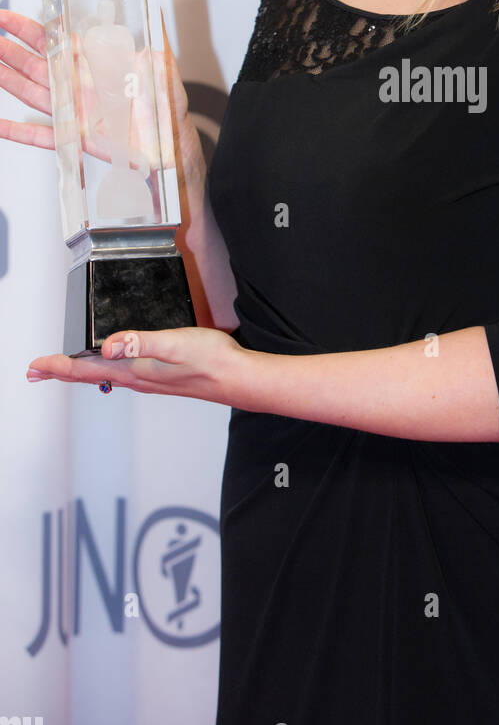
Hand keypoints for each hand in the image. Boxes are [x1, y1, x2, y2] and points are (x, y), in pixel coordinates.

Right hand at [0, 6, 204, 185]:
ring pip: (31, 92)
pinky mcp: (75, 136)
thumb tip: (155, 12)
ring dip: (7, 78)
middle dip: (8, 48)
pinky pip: (41, 135)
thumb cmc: (165, 106)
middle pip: (34, 63)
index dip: (30, 28)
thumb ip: (154, 39)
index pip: (55, 41)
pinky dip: (17, 131)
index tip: (5, 17)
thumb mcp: (161, 66)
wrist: (170, 144)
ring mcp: (73, 110)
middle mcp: (78, 85)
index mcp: (94, 64)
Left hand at [25, 326, 246, 405]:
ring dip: (80, 372)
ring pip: (104, 378)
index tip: (34, 366)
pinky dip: (104, 371)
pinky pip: (121, 376)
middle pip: (89, 377)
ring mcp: (149, 381)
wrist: (238, 379)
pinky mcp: (160, 378)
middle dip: (61, 372)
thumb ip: (141, 343)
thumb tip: (107, 346)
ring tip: (64, 369)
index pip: (86, 370)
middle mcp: (137, 379)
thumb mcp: (175, 343)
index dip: (57, 367)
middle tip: (36, 371)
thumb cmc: (211, 360)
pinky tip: (109, 367)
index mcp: (135, 371)